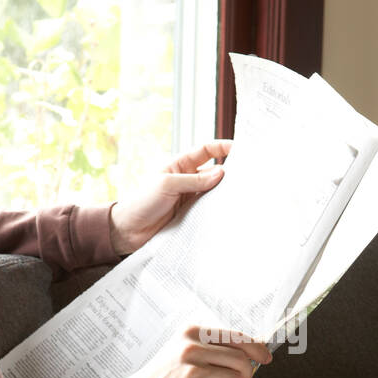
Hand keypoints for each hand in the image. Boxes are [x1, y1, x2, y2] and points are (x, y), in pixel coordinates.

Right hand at [105, 324, 271, 377]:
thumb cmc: (164, 377)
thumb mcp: (183, 350)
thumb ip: (212, 346)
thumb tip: (253, 350)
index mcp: (192, 332)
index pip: (235, 336)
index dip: (256, 347)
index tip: (265, 356)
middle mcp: (193, 347)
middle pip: (242, 359)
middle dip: (244, 375)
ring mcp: (195, 370)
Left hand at [108, 140, 233, 254]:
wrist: (130, 230)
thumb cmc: (143, 202)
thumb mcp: (167, 185)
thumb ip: (194, 180)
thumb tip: (221, 172)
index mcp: (180, 165)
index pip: (206, 150)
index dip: (223, 147)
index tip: (241, 148)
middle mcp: (188, 179)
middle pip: (215, 171)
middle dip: (230, 171)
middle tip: (247, 176)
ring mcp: (191, 197)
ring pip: (215, 191)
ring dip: (226, 192)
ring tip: (242, 195)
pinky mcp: (192, 214)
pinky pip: (210, 209)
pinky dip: (219, 209)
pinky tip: (229, 211)